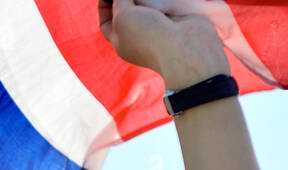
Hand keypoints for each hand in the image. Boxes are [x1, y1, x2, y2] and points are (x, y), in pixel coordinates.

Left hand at [98, 0, 229, 88]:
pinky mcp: (174, 21)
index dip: (104, 5)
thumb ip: (119, 1)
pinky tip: (159, 0)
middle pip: (126, 11)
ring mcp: (156, 29)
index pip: (106, 23)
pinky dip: (158, 0)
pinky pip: (163, 5)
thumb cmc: (149, 36)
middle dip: (126, 0)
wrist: (184, 46)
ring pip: (145, 6)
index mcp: (121, 41)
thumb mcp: (123, 16)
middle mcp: (137, 36)